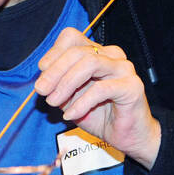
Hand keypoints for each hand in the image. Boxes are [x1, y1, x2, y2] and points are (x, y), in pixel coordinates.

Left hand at [34, 27, 161, 168]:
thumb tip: (42, 82)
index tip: (42, 71)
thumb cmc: (99, 115)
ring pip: (90, 63)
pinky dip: (81, 102)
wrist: (126, 136)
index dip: (53, 52)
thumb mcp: (70, 98)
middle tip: (41, 90)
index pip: (71, 38)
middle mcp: (112, 55)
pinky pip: (101, 89)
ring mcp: (124, 68)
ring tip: (53, 102)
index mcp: (96, 52)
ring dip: (66, 83)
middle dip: (55, 71)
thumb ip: (58, 86)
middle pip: (78, 51)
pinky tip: (70, 114)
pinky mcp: (132, 86)